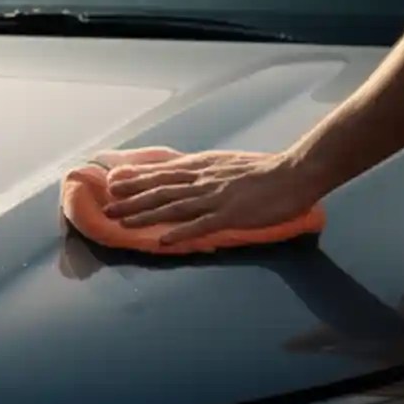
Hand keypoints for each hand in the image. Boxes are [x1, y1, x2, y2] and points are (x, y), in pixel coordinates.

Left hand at [102, 151, 322, 244]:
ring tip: (123, 223)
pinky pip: (200, 225)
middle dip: (131, 199)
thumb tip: (184, 173)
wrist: (295, 172)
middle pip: (160, 190)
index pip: (163, 173)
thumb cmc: (265, 170)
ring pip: (173, 207)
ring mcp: (215, 197)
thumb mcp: (227, 163)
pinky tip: (163, 241)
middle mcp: (203, 180)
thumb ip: (205, 170)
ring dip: (145, 215)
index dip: (137, 179)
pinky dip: (180, 233)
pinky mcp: (230, 214)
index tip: (115, 182)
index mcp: (203, 167)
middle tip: (107, 208)